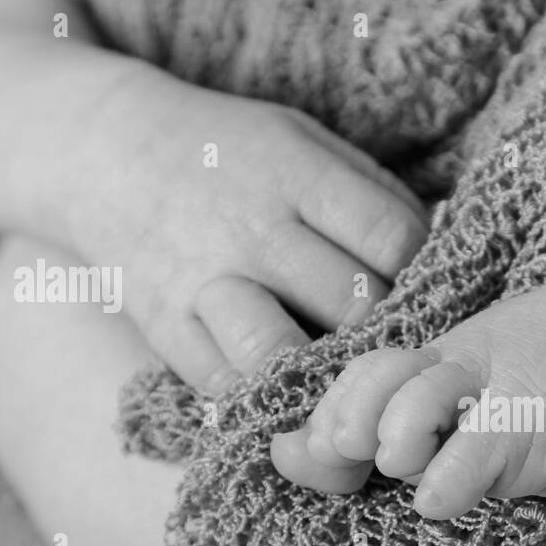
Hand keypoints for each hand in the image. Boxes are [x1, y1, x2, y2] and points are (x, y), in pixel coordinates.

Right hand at [70, 68, 427, 392]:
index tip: (429, 290)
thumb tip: (443, 258)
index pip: (390, 236)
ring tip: (353, 388)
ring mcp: (203, 284)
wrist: (103, 152)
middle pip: (350, 304)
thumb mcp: (305, 141)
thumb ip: (370, 196)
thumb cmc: (231, 154)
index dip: (425, 273)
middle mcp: (251, 231)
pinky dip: (268, 404)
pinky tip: (298, 401)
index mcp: (296, 174)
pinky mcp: (166, 329)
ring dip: (328, 381)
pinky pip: (226, 388)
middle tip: (404, 350)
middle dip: (389, 335)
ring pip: (284, 357)